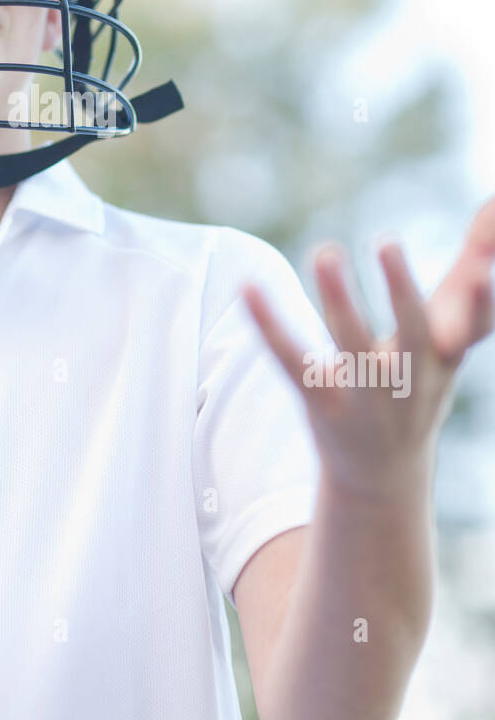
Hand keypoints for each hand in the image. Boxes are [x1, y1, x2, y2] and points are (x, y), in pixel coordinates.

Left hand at [241, 197, 494, 501]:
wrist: (383, 479)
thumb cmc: (418, 385)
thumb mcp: (449, 338)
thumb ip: (470, 275)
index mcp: (444, 357)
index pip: (472, 329)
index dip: (479, 303)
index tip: (481, 271)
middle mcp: (409, 379)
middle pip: (410, 332)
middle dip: (400, 288)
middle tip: (386, 240)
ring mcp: (365, 397)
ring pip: (350, 345)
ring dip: (339, 299)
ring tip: (326, 250)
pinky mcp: (321, 405)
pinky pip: (292, 361)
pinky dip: (269, 324)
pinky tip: (248, 287)